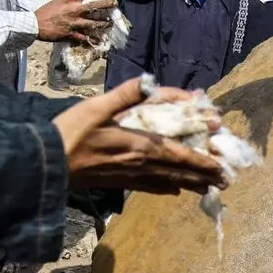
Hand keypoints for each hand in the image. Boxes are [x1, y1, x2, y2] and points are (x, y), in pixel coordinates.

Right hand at [35, 0, 114, 43]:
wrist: (35, 25)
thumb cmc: (45, 12)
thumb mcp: (55, 1)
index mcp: (68, 1)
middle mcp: (73, 11)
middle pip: (92, 6)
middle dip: (105, 4)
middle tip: (115, 2)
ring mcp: (73, 23)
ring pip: (92, 23)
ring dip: (102, 23)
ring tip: (110, 23)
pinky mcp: (71, 33)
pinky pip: (84, 37)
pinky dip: (91, 40)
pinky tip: (99, 41)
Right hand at [54, 79, 229, 193]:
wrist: (46, 165)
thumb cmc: (69, 133)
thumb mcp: (96, 107)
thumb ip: (126, 95)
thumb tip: (149, 81)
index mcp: (137, 145)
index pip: (178, 153)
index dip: (201, 157)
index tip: (220, 161)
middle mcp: (139, 164)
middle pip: (178, 170)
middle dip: (203, 174)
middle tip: (226, 179)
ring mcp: (129, 175)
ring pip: (167, 181)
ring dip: (190, 184)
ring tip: (210, 188)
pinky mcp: (118, 182)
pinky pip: (149, 187)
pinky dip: (165, 188)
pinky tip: (175, 191)